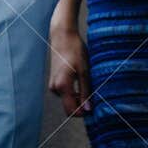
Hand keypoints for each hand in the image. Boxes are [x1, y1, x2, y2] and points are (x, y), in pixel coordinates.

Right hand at [47, 0, 91, 116]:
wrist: (62, 36)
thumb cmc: (75, 50)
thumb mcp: (84, 71)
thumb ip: (86, 91)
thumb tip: (88, 109)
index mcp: (62, 86)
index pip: (72, 111)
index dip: (84, 112)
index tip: (95, 106)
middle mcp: (55, 88)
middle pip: (70, 106)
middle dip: (82, 104)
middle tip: (95, 93)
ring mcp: (53, 85)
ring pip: (68, 99)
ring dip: (79, 96)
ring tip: (88, 82)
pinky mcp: (54, 80)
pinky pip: (65, 92)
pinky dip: (74, 90)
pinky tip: (81, 78)